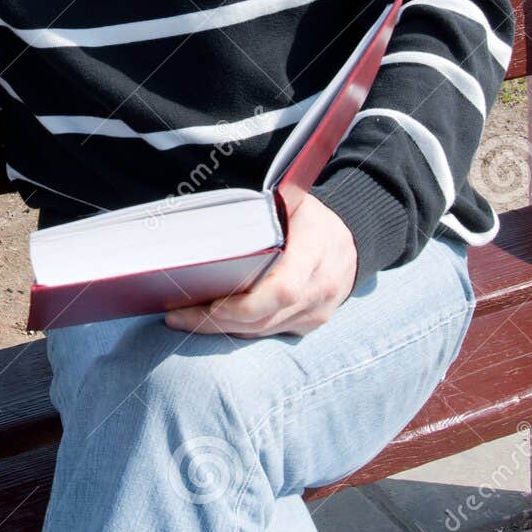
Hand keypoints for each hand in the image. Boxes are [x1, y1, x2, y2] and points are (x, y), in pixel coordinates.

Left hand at [164, 193, 357, 336]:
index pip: (281, 290)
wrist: (355, 240)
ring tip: (183, 318)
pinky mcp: (311, 323)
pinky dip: (240, 328)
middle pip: (265, 317)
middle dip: (217, 320)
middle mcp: (322, 286)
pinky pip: (270, 332)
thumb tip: (209, 219)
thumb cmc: (310, 215)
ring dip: (222, 328)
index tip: (207, 303)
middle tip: (177, 316)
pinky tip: (211, 320)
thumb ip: (261, 213)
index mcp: (317, 248)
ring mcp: (319, 310)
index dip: (242, 304)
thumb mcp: (292, 199)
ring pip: (264, 330)